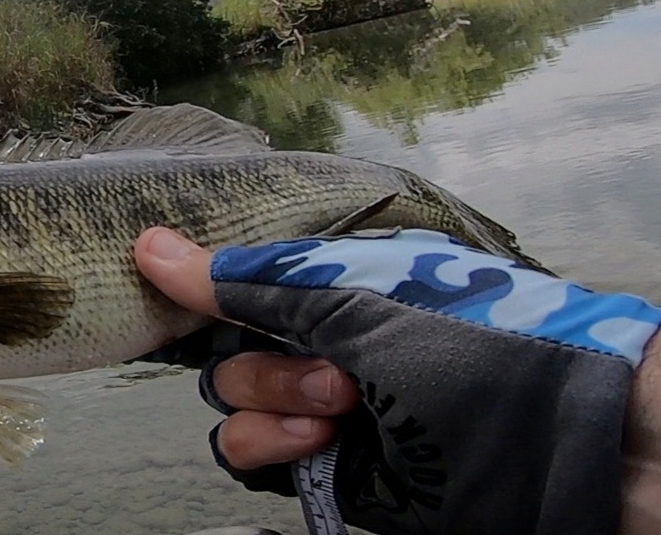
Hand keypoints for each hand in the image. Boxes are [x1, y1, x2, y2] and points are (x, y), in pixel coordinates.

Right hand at [135, 227, 660, 534]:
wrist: (566, 448)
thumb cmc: (473, 345)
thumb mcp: (354, 297)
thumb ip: (246, 281)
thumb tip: (146, 245)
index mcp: (335, 277)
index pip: (240, 274)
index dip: (201, 281)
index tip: (161, 282)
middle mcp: (324, 337)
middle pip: (226, 342)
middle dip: (268, 356)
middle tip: (335, 362)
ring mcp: (324, 405)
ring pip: (232, 401)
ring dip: (270, 401)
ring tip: (341, 405)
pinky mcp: (327, 468)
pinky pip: (250, 456)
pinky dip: (269, 445)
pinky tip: (318, 441)